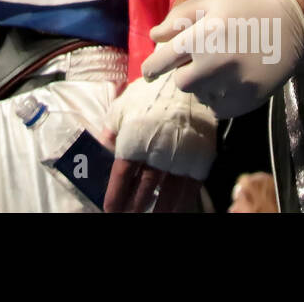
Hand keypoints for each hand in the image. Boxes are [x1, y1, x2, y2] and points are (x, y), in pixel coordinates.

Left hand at [99, 71, 215, 211]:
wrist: (186, 84)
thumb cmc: (149, 94)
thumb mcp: (122, 107)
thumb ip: (111, 129)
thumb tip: (103, 146)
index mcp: (134, 140)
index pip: (122, 175)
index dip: (115, 195)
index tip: (110, 209)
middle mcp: (157, 152)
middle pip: (144, 189)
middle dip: (135, 206)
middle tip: (128, 216)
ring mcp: (181, 157)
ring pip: (168, 193)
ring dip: (160, 209)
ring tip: (154, 218)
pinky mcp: (200, 159)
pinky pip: (190, 188)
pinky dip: (183, 202)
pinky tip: (177, 210)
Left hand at [142, 0, 303, 117]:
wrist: (291, 26)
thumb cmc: (247, 9)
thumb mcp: (212, 1)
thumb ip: (179, 17)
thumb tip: (154, 37)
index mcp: (202, 37)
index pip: (163, 61)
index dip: (151, 68)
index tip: (148, 72)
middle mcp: (214, 65)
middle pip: (181, 82)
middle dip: (184, 73)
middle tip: (200, 60)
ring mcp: (232, 86)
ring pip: (200, 95)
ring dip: (203, 84)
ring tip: (220, 67)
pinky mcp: (247, 101)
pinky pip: (218, 108)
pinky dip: (218, 97)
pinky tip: (230, 80)